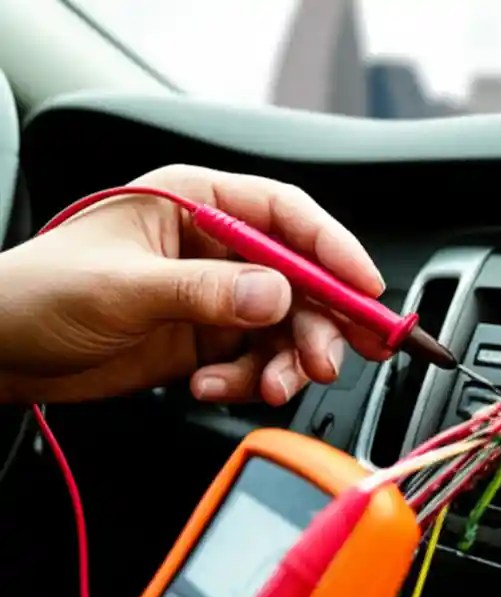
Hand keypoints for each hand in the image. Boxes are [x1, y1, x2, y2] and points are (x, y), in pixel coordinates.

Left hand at [0, 164, 390, 404]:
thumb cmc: (35, 293)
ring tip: (272, 387)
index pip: (286, 216)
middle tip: (331, 358)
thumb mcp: (124, 288)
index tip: (365, 288)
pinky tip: (213, 388)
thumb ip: (204, 292)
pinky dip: (247, 381)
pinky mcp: (205, 340)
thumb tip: (275, 296)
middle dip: (319, 322)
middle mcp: (214, 248)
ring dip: (287, 361)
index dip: (333, 249)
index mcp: (196, 204)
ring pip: (284, 327)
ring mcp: (212, 296)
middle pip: (299, 278)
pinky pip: (255, 361)